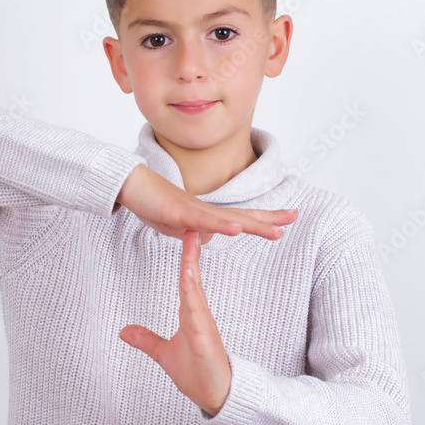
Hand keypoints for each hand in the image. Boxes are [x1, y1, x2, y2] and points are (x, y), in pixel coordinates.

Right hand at [117, 164, 297, 243]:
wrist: (128, 184)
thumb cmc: (150, 202)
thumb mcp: (174, 227)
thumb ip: (192, 233)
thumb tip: (207, 240)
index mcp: (205, 215)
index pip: (239, 219)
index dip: (262, 220)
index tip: (285, 221)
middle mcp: (205, 210)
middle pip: (242, 216)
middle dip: (270, 218)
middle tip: (295, 215)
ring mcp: (193, 210)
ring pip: (229, 220)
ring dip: (254, 226)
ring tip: (277, 231)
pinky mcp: (179, 213)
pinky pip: (203, 221)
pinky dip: (221, 226)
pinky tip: (236, 230)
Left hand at [119, 230, 230, 416]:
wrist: (216, 397)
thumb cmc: (197, 374)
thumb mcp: (164, 354)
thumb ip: (147, 340)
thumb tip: (124, 331)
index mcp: (191, 315)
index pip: (187, 280)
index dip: (186, 258)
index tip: (187, 234)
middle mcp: (199, 315)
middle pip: (193, 278)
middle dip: (191, 253)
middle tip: (192, 226)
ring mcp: (203, 326)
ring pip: (196, 291)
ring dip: (192, 268)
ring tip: (190, 245)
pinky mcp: (205, 339)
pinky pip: (198, 313)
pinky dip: (192, 295)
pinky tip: (188, 280)